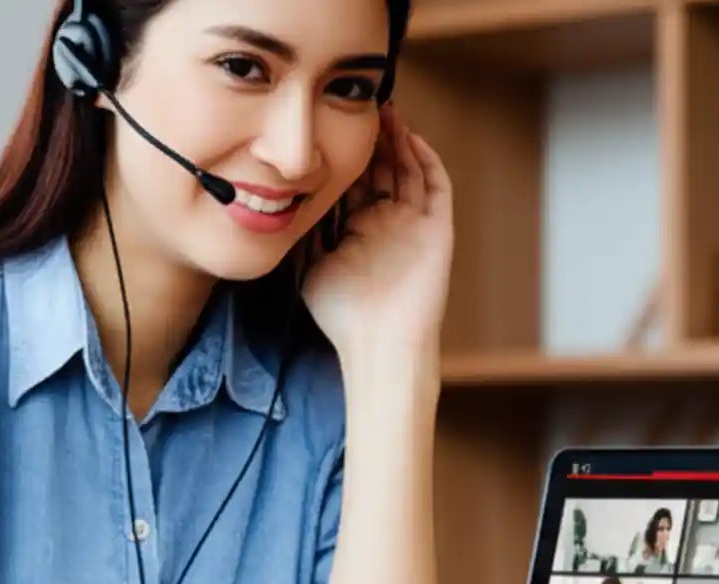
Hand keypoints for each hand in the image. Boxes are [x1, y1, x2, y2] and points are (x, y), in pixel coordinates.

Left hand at [302, 103, 453, 361]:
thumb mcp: (311, 265)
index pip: (354, 180)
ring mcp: (414, 226)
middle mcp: (388, 223)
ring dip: (400, 141)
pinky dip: (427, 162)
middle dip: (374, 139)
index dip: (346, 154)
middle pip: (384, 169)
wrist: (378, 343)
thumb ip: (305, 233)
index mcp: (358, 229)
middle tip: (360, 106)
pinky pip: (437, 189)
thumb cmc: (342, 315)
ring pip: (410, 171)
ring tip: (386, 111)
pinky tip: (413, 139)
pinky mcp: (437, 231)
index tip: (330, 125)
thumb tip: (282, 203)